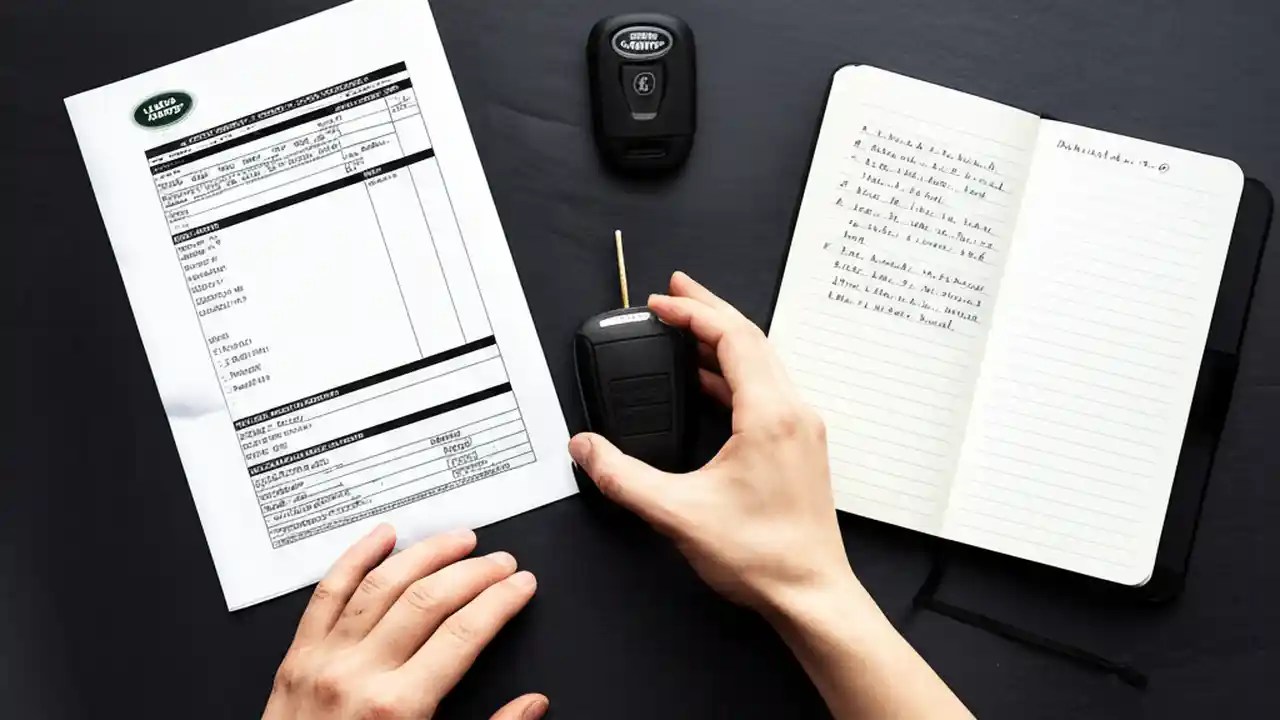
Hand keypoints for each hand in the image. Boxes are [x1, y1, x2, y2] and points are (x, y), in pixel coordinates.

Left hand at [263, 525, 547, 719]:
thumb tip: (533, 704)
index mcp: (399, 708)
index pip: (465, 633)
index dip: (501, 601)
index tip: (522, 585)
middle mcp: (360, 675)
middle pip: (428, 600)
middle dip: (473, 573)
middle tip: (501, 561)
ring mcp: (324, 660)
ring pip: (381, 585)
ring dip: (425, 554)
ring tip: (458, 540)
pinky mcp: (297, 657)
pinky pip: (327, 593)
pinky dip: (355, 557)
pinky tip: (381, 536)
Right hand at [568, 271, 852, 611]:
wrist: (810, 595)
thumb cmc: (762, 557)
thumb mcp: (677, 513)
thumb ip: (622, 476)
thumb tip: (586, 448)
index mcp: (770, 414)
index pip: (732, 336)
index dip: (693, 311)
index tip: (659, 303)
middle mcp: (794, 412)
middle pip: (752, 337)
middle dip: (708, 310)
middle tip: (673, 292)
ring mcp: (801, 428)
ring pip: (763, 361)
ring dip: (722, 340)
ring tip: (685, 328)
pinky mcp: (799, 446)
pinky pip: (767, 387)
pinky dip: (734, 372)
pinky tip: (708, 382)